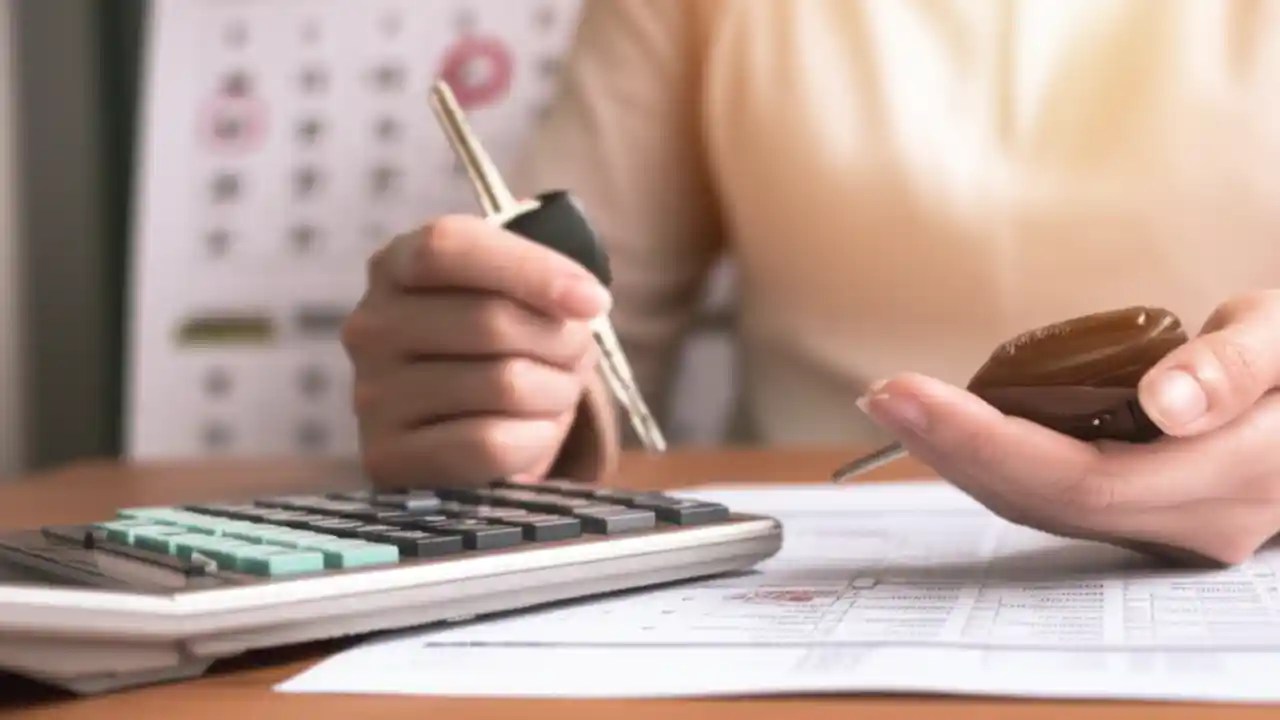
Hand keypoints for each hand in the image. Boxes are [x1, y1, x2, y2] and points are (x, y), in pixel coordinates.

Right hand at [342, 215, 608, 487]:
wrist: (455, 432)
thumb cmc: (494, 348)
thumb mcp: (511, 296)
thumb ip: (541, 281)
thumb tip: (583, 299)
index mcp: (396, 266)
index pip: (450, 247)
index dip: (530, 269)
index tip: (592, 301)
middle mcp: (371, 326)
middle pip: (489, 319)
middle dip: (560, 341)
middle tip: (578, 354)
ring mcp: (372, 394)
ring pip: (502, 384)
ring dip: (556, 391)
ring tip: (556, 392)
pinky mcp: (389, 457)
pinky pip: (490, 444)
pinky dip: (536, 439)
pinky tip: (536, 432)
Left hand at [858, 291, 1279, 565]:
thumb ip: (1235, 368)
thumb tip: (1164, 402)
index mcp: (1234, 477)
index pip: (1081, 477)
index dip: (983, 441)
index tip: (906, 392)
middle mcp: (1195, 523)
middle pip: (1044, 500)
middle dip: (950, 448)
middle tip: (882, 395)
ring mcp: (1170, 531)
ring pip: (1042, 507)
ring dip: (961, 457)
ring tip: (900, 406)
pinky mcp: (1147, 517)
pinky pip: (1056, 498)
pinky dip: (995, 462)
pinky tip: (951, 427)